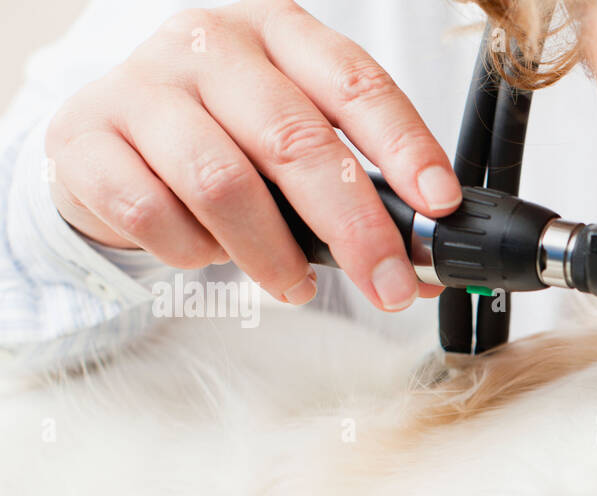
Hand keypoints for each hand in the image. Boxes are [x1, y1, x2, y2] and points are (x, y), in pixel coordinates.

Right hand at [45, 0, 459, 310]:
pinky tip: (206, 253)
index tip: (438, 204)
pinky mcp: (84, 135)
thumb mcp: (291, 145)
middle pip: (295, 140)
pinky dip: (192, 251)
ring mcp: (141, 84)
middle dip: (355, 227)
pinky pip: (152, 211)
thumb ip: (353, 190)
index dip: (404, 146)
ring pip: (222, 183)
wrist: (107, 139)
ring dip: (271, 254)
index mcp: (278, 34)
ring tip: (293, 285)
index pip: (355, 84)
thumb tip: (418, 270)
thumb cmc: (222, 141)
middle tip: (387, 286)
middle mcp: (210, 43)